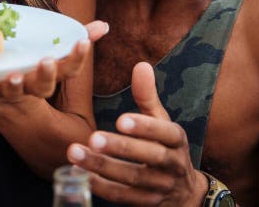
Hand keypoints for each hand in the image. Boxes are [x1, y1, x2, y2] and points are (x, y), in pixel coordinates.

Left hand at [0, 20, 107, 102]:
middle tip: (46, 61)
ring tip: (12, 76)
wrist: (11, 108)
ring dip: (13, 84)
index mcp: (50, 76)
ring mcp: (9, 91)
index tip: (83, 42)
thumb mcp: (54, 49)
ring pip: (13, 90)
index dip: (77, 56)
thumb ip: (76, 36)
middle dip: (45, 74)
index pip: (69, 69)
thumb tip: (104, 25)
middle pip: (42, 84)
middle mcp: (31, 88)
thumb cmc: (35, 68)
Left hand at [67, 62, 208, 205]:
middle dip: (120, 148)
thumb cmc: (165, 146)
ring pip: (133, 178)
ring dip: (103, 166)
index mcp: (176, 139)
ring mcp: (161, 186)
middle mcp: (173, 164)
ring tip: (75, 153)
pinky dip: (103, 187)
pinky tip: (82, 174)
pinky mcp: (147, 204)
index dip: (144, 126)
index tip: (120, 118)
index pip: (164, 132)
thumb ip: (148, 96)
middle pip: (148, 156)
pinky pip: (124, 197)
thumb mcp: (161, 121)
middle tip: (92, 137)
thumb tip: (141, 65)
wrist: (183, 192)